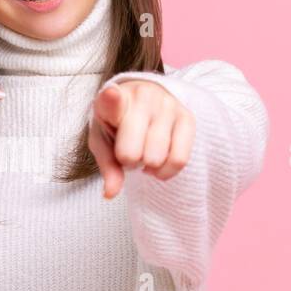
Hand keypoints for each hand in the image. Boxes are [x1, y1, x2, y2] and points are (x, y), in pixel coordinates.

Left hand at [88, 80, 194, 198]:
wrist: (143, 102)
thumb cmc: (117, 125)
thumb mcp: (102, 142)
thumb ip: (106, 166)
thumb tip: (110, 194)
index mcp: (112, 100)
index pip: (112, 101)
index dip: (111, 100)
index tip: (112, 95)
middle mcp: (142, 96)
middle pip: (133, 153)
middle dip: (129, 161)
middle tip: (129, 149)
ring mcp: (167, 105)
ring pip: (157, 158)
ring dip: (148, 166)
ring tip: (144, 153)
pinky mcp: (187, 117)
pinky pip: (179, 160)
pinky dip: (166, 171)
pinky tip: (158, 163)